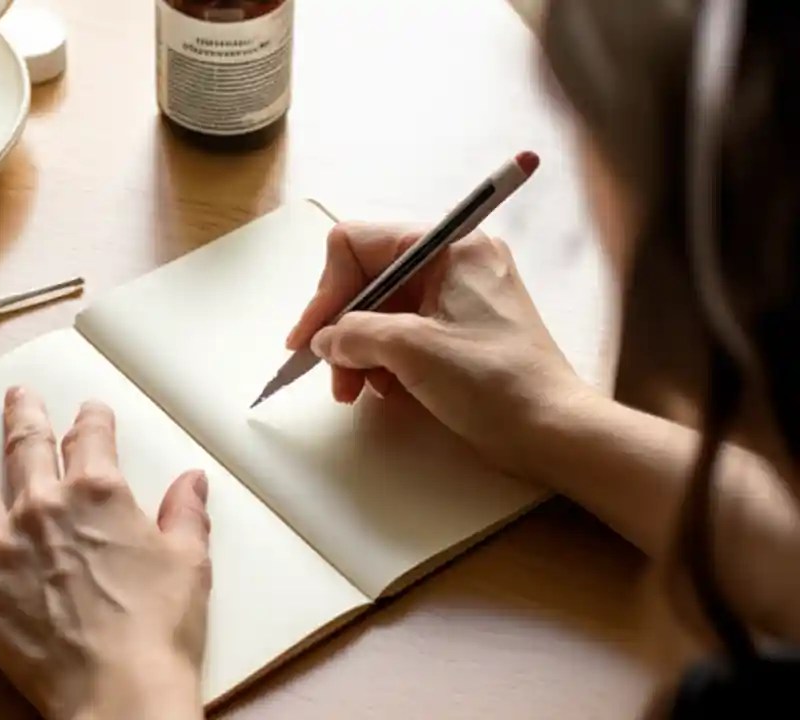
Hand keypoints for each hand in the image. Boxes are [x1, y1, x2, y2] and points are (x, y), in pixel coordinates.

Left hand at [0, 387, 210, 719]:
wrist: (119, 692)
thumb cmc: (159, 630)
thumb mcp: (189, 563)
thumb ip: (186, 514)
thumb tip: (192, 481)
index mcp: (98, 492)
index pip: (91, 438)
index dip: (91, 420)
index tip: (89, 412)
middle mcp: (43, 507)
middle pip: (26, 446)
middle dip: (23, 416)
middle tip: (17, 397)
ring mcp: (1, 546)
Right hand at [286, 221, 595, 475]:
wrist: (553, 430)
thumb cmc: (493, 381)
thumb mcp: (411, 349)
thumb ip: (355, 333)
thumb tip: (325, 339)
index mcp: (448, 246)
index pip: (358, 244)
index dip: (327, 291)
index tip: (312, 339)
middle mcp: (453, 260)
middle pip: (368, 280)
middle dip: (343, 328)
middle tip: (333, 376)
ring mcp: (459, 297)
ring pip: (382, 311)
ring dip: (360, 351)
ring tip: (356, 392)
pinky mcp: (462, 331)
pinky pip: (405, 332)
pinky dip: (386, 361)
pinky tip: (387, 391)